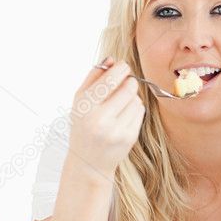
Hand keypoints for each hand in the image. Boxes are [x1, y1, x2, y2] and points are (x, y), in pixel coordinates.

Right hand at [66, 58, 144, 185]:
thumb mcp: (80, 101)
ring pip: (136, 100)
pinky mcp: (130, 137)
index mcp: (85, 107)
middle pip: (128, 89)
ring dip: (132, 97)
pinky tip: (124, 116)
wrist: (89, 161)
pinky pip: (140, 113)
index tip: (124, 66)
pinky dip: (135, 109)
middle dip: (130, 82)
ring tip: (120, 105)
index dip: (121, 69)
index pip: (109, 81)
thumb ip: (93, 78)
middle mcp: (100, 119)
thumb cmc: (84, 125)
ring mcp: (116, 130)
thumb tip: (111, 59)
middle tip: (126, 82)